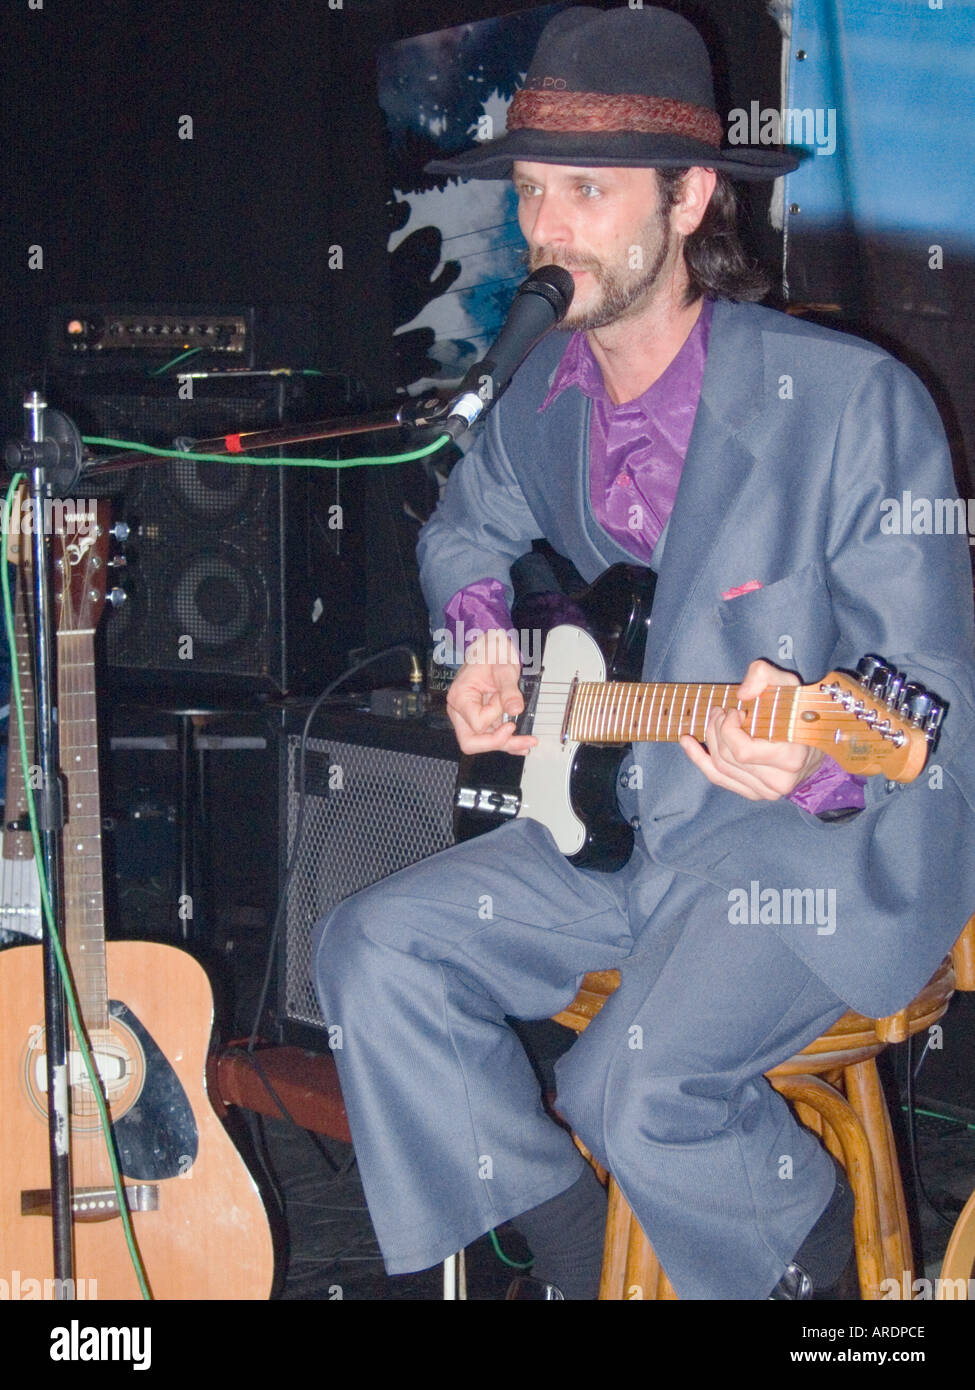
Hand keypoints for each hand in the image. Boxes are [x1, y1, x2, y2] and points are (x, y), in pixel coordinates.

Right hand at [446, 629, 537, 755]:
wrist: (492, 647)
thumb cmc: (492, 653)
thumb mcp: (504, 668)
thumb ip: (509, 690)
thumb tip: (515, 710)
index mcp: (460, 697)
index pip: (477, 723)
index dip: (495, 717)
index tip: (506, 701)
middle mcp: (460, 711)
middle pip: (471, 742)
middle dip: (497, 742)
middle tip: (520, 738)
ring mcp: (470, 716)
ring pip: (483, 742)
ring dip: (507, 744)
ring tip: (529, 741)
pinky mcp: (481, 719)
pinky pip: (491, 737)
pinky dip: (507, 743)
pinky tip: (521, 745)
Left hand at [678, 659, 823, 800]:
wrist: (816, 740)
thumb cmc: (800, 711)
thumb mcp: (788, 684)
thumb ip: (765, 676)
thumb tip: (741, 694)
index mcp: (790, 758)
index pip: (742, 750)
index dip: (728, 728)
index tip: (735, 709)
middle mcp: (779, 781)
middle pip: (728, 757)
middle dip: (716, 729)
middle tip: (720, 710)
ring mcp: (767, 791)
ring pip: (721, 767)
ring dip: (709, 739)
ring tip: (712, 719)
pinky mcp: (755, 793)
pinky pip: (718, 778)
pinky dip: (699, 759)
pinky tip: (687, 742)